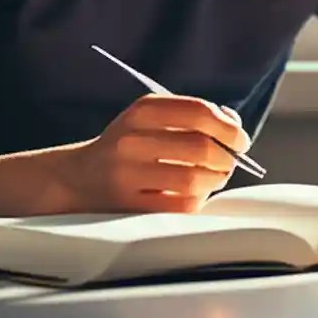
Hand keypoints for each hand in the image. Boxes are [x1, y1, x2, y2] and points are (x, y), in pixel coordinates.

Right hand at [51, 94, 250, 213]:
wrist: (77, 178)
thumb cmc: (129, 146)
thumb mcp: (150, 119)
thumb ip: (192, 116)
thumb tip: (234, 125)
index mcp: (140, 112)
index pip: (198, 111)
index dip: (228, 127)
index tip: (240, 140)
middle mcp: (131, 140)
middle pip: (201, 147)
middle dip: (227, 158)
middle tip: (230, 163)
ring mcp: (127, 175)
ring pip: (194, 179)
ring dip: (215, 180)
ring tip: (214, 178)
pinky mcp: (129, 206)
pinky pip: (182, 205)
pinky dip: (198, 200)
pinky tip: (193, 194)